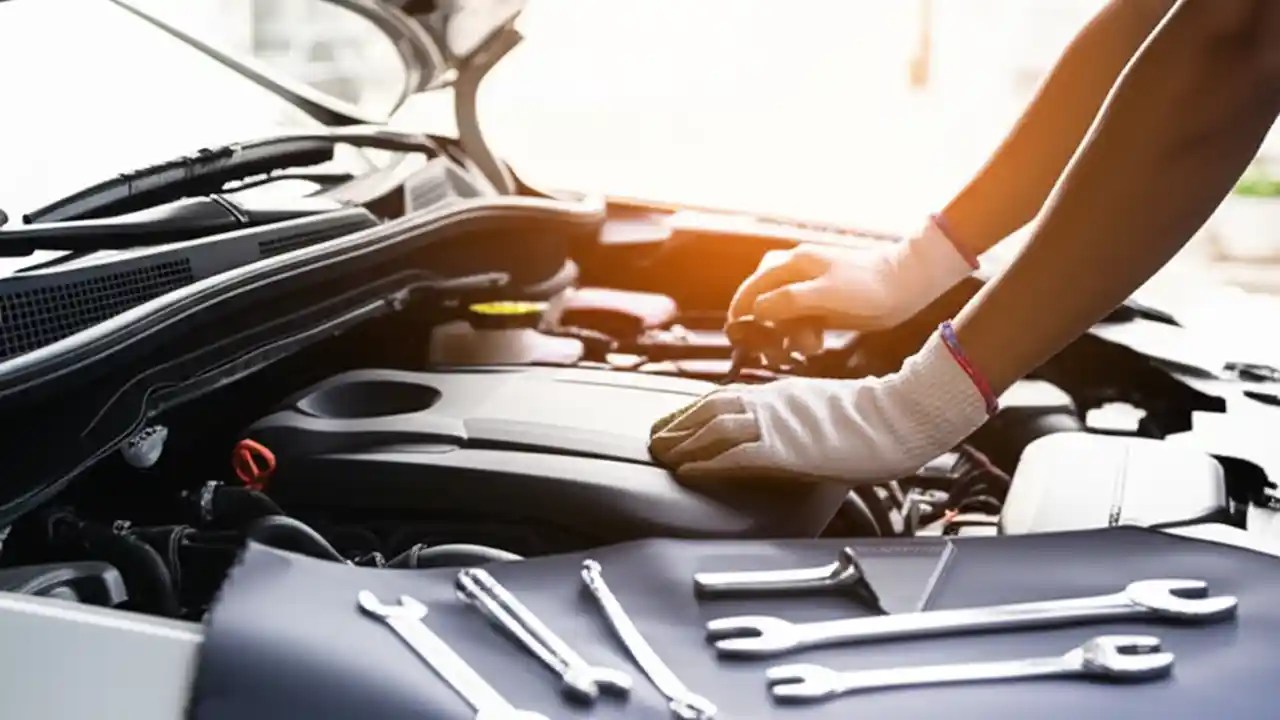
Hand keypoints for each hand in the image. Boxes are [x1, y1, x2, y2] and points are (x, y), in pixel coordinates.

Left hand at [650, 330, 989, 483]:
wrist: (899, 416)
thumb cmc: (874, 417)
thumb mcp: (824, 410)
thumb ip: (799, 419)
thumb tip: (791, 438)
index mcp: (782, 390)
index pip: (726, 395)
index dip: (695, 409)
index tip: (677, 420)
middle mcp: (772, 400)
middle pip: (710, 407)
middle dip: (679, 423)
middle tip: (657, 438)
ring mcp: (776, 422)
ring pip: (713, 428)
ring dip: (683, 442)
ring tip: (663, 454)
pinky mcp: (783, 447)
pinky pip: (732, 455)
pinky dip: (705, 462)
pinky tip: (687, 471)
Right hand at [727, 217, 972, 356]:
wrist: (908, 284)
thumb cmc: (867, 286)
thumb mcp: (824, 295)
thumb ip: (787, 301)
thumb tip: (756, 310)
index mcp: (791, 264)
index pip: (751, 287)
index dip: (741, 312)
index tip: (737, 337)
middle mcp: (794, 273)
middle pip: (762, 302)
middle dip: (765, 328)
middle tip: (773, 351)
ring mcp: (808, 287)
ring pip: (781, 315)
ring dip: (787, 335)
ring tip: (805, 348)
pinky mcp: (822, 302)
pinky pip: (799, 320)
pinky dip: (801, 334)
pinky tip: (814, 344)